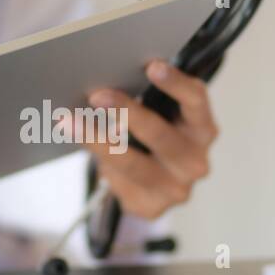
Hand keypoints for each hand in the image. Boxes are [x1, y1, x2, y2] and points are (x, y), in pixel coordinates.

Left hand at [84, 59, 217, 219]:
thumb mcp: (159, 115)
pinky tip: (85, 150)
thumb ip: (148, 100)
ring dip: (98, 141)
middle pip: (161, 136)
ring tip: (71, 123)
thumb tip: (108, 80)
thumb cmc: (153, 138)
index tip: (152, 66)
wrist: (154, 182)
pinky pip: (119, 182)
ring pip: (133, 164)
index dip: (176, 84)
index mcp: (203, 130)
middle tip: (97, 95)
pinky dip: (101, 165)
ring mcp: (176, 190)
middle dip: (127, 113)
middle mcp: (195, 163)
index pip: (196, 102)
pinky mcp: (152, 208)